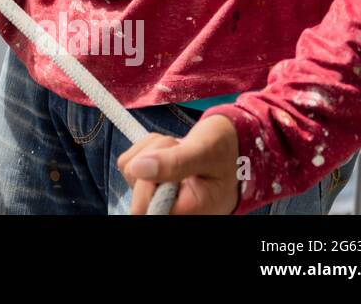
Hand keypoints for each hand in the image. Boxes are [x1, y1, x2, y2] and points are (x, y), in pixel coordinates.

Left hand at [118, 114, 241, 214]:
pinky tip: (170, 151)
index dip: (150, 181)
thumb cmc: (225, 152)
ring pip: (130, 168)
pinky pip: (129, 160)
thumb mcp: (206, 151)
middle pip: (135, 184)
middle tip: (182, 150)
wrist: (231, 147)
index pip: (145, 207)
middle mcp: (169, 209)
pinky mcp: (147, 182)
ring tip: (180, 150)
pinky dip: (147, 147)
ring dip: (152, 149)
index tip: (171, 159)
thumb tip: (138, 169)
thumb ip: (176, 162)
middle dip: (155, 156)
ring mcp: (156, 196)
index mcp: (189, 213)